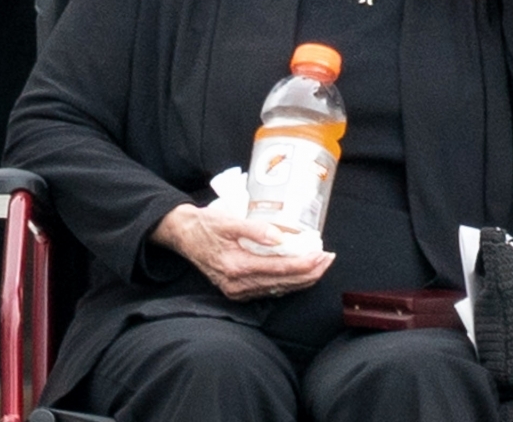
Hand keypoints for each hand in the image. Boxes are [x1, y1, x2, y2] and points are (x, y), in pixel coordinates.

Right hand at [152, 203, 334, 301]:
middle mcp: (238, 284)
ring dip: (303, 278)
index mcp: (237, 266)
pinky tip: (301, 273)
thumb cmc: (207, 225)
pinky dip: (288, 282)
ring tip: (321, 264)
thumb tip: (281, 237)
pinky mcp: (238, 291)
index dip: (305, 263)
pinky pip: (270, 290)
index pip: (280, 268)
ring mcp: (238, 291)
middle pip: (284, 283)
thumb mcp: (229, 220)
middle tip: (329, 258)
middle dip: (311, 272)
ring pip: (279, 289)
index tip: (323, 253)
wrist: (184, 236)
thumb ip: (255, 229)